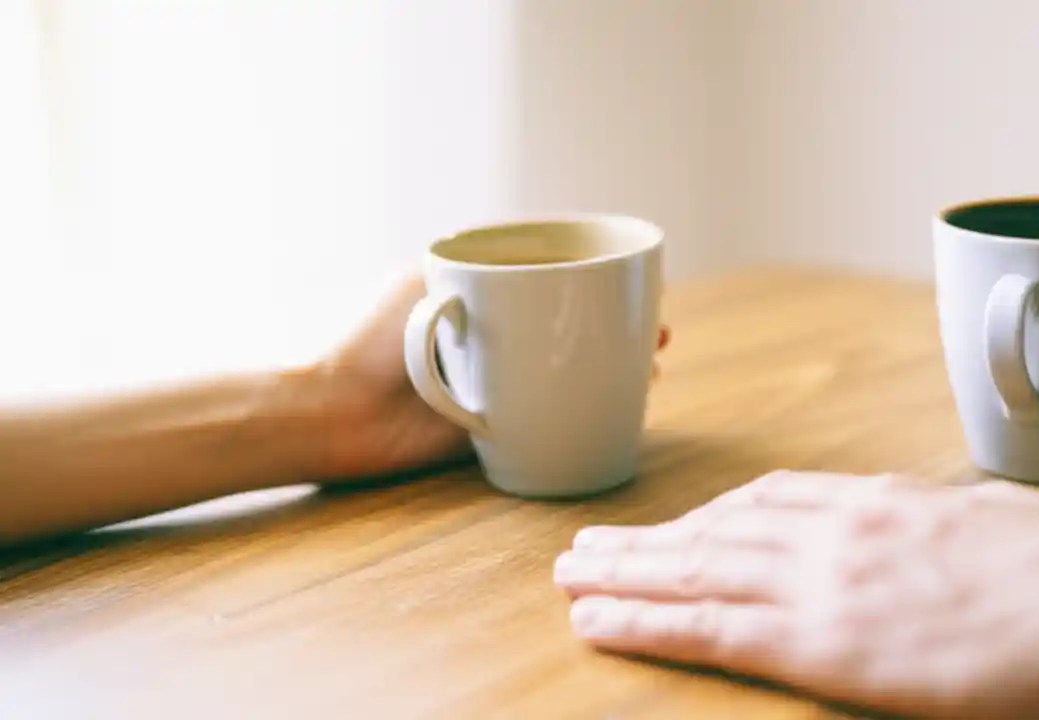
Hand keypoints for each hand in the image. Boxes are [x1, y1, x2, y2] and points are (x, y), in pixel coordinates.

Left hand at [311, 272, 670, 480]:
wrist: (330, 412)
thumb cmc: (370, 339)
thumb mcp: (424, 282)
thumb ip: (476, 275)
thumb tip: (545, 277)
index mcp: (479, 299)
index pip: (552, 285)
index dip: (599, 288)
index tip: (638, 291)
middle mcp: (496, 340)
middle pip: (572, 330)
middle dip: (618, 330)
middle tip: (659, 334)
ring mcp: (498, 384)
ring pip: (570, 373)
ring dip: (614, 371)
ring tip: (651, 370)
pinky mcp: (495, 428)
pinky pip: (550, 417)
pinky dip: (586, 412)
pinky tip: (619, 410)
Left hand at [555, 471, 1038, 718]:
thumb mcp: (986, 518)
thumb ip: (928, 520)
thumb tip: (914, 526)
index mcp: (874, 498)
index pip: (766, 499)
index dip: (707, 516)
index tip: (673, 525)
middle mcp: (830, 528)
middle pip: (712, 529)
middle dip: (644, 541)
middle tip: (585, 546)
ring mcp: (818, 580)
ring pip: (692, 569)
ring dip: (623, 573)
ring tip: (572, 575)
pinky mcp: (818, 641)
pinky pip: (706, 628)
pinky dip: (643, 623)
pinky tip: (598, 622)